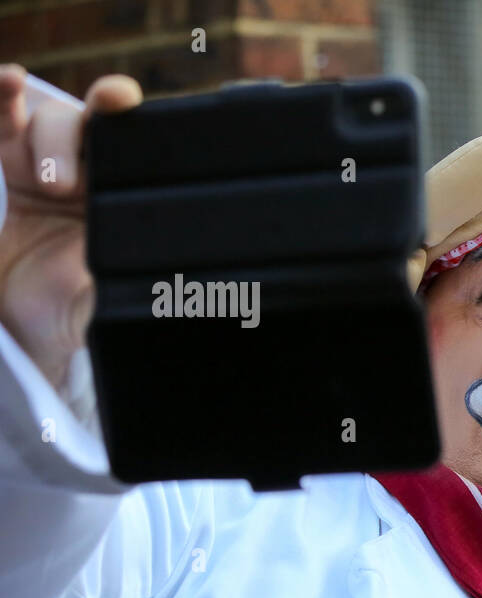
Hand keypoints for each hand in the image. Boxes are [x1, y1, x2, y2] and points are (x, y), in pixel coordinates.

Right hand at [0, 65, 140, 388]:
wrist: (27, 327)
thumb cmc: (75, 315)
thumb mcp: (106, 309)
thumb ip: (128, 297)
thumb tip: (162, 297)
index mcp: (136, 204)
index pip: (149, 154)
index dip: (149, 125)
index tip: (142, 114)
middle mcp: (102, 179)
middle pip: (103, 127)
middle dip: (104, 114)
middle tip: (100, 126)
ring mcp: (57, 169)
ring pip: (56, 123)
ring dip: (50, 139)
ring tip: (51, 186)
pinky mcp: (17, 169)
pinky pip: (9, 124)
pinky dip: (5, 99)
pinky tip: (9, 81)